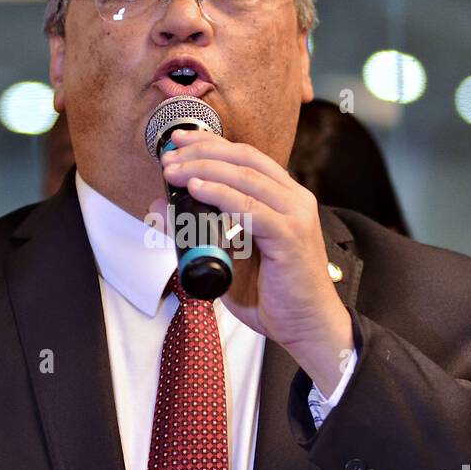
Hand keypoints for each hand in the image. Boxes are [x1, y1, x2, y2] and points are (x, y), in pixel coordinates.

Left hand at [150, 130, 353, 393]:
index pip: (246, 157)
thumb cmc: (273, 295)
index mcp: (285, 197)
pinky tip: (197, 189)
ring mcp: (295, 215)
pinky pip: (249, 208)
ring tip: (174, 172)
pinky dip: (220, 195)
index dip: (211, 144)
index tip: (179, 142)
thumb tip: (162, 208)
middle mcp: (294, 199)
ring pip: (245, 178)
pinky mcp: (290, 235)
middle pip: (244, 159)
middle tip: (169, 156)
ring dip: (204, 170)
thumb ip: (198, 231)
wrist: (308, 327)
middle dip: (202, 152)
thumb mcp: (228, 256)